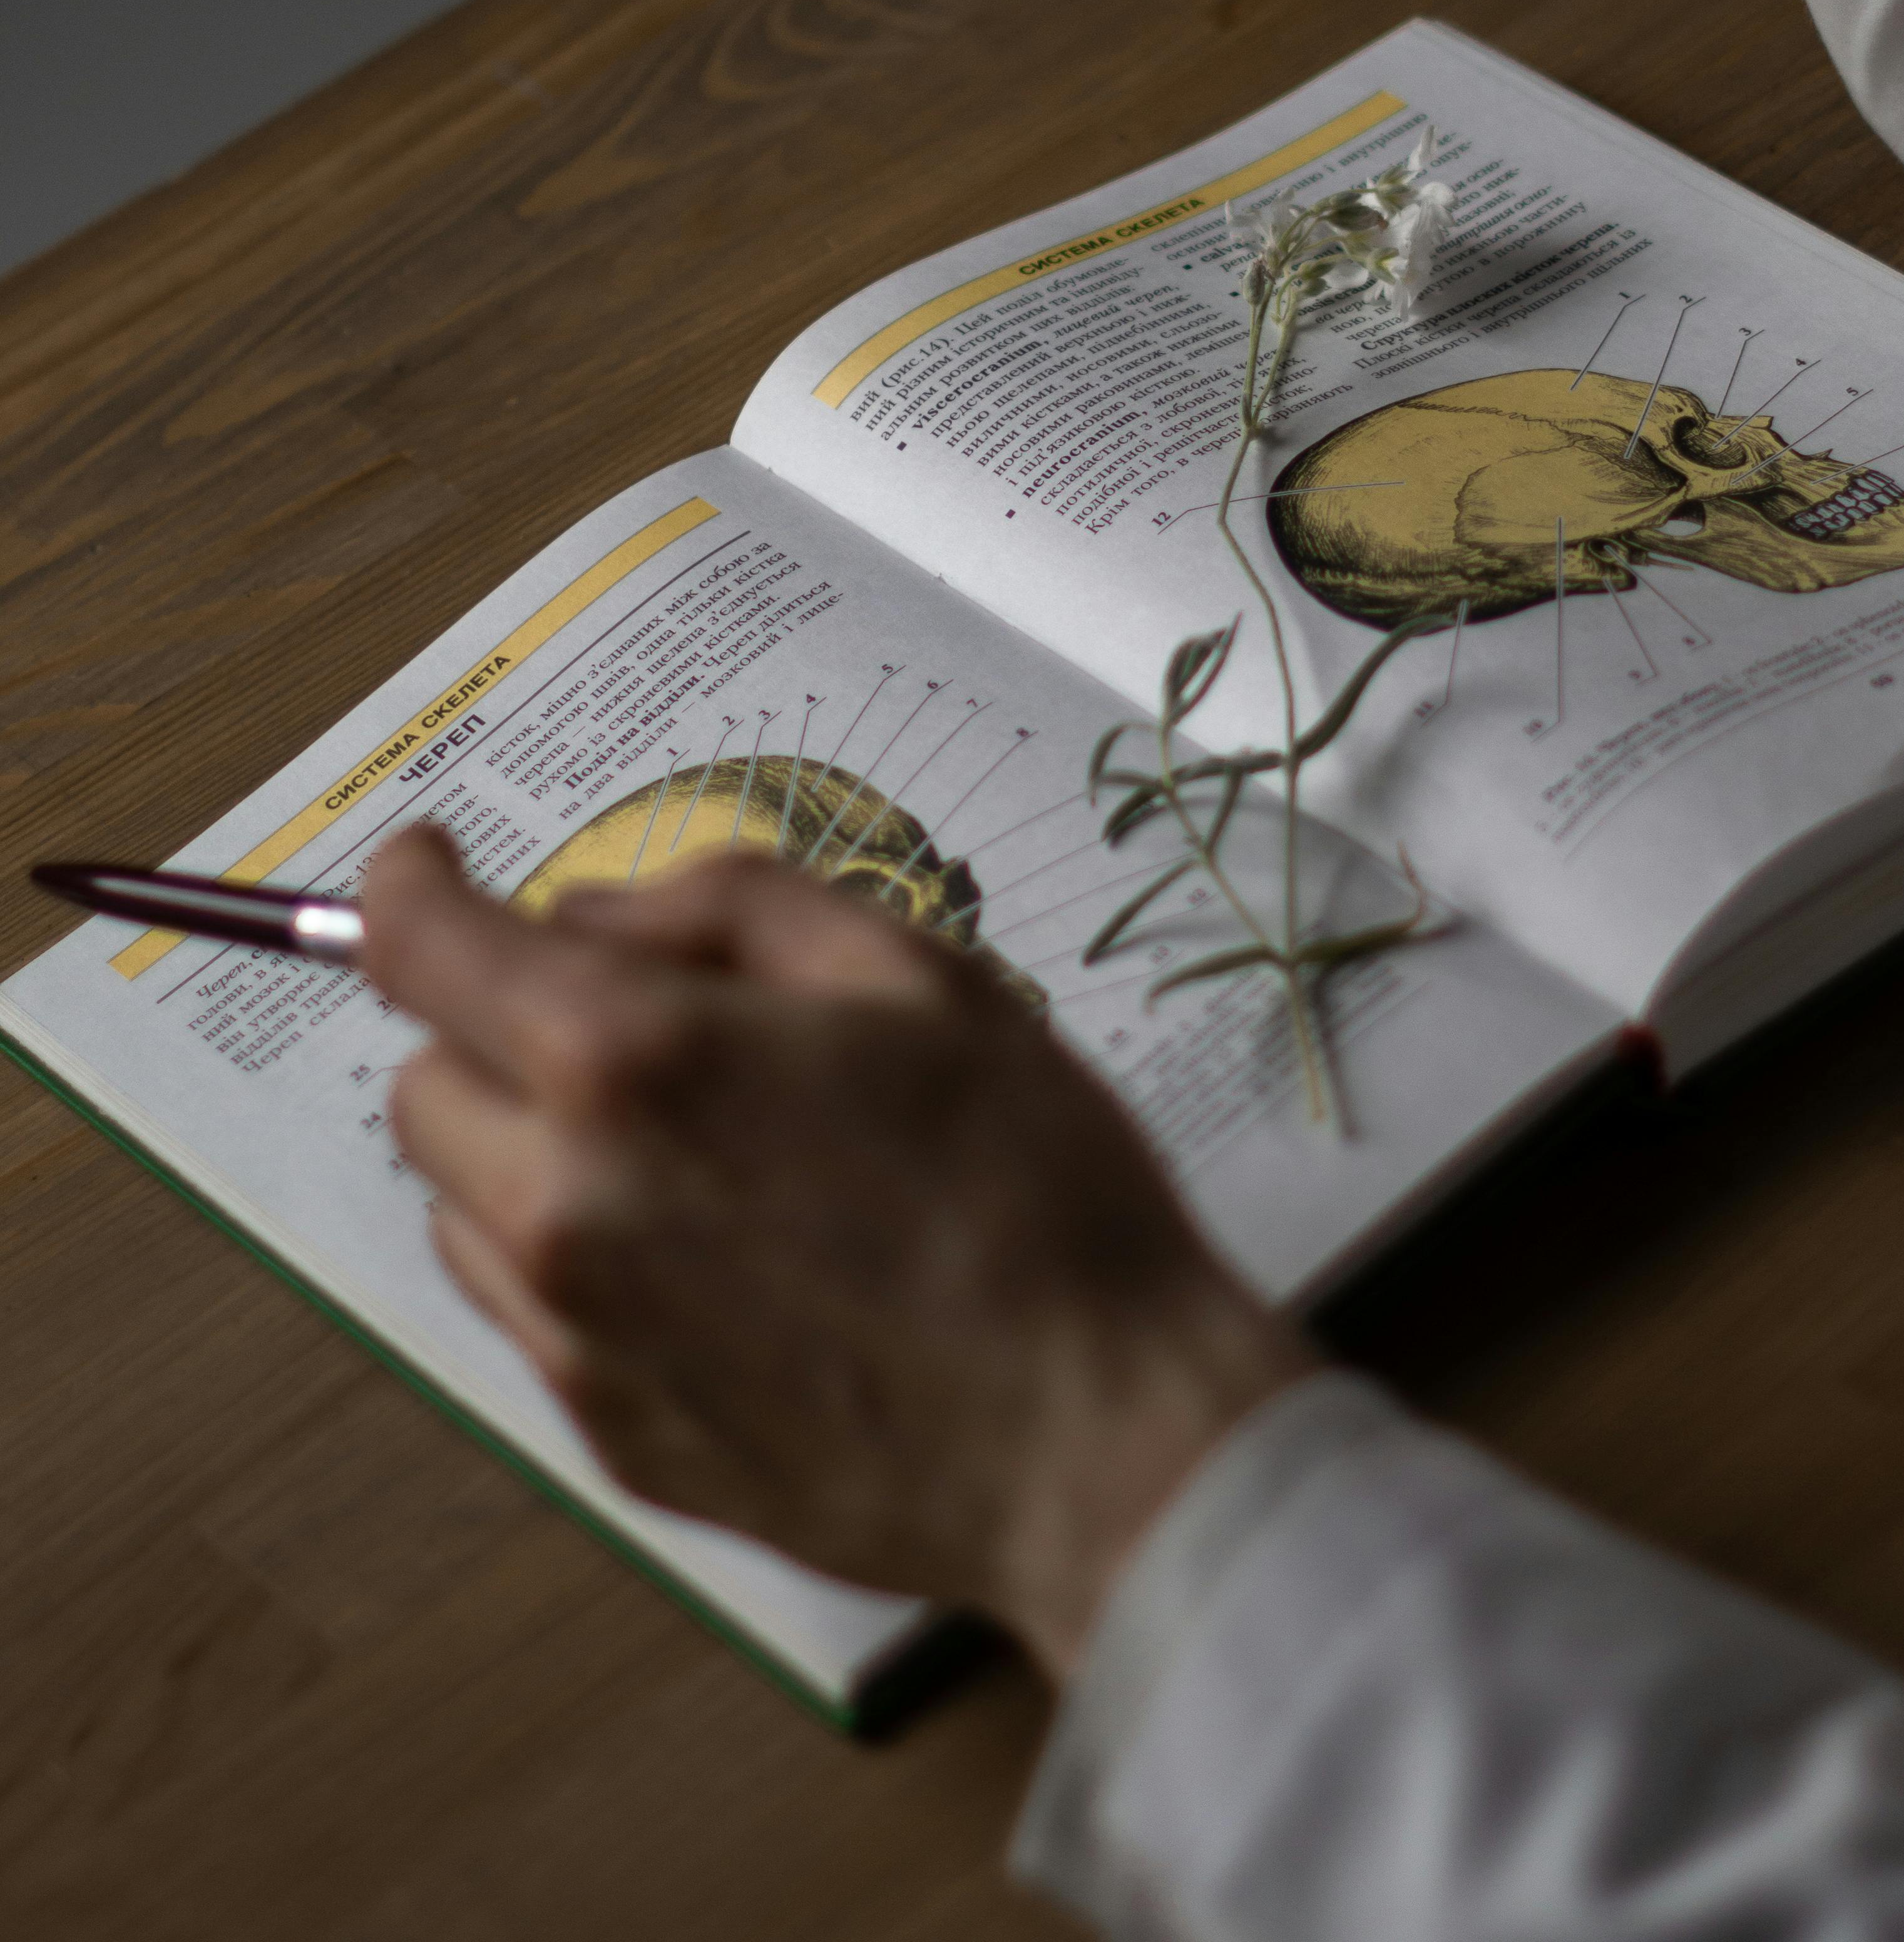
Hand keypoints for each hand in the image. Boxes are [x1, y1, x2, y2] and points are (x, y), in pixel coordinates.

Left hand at [361, 825, 1313, 1674]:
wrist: (1093, 1436)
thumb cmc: (1033, 1184)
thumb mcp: (919, 973)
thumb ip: (733, 905)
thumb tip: (593, 916)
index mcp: (634, 1062)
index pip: (425, 950)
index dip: (410, 886)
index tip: (433, 866)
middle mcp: (566, 1201)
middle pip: (426, 1081)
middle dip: (500, 1029)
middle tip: (638, 1026)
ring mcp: (575, 1337)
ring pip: (464, 1201)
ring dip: (529, 1147)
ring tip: (691, 1151)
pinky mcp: (608, 1435)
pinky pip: (527, 1311)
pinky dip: (576, 1256)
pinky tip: (715, 1257)